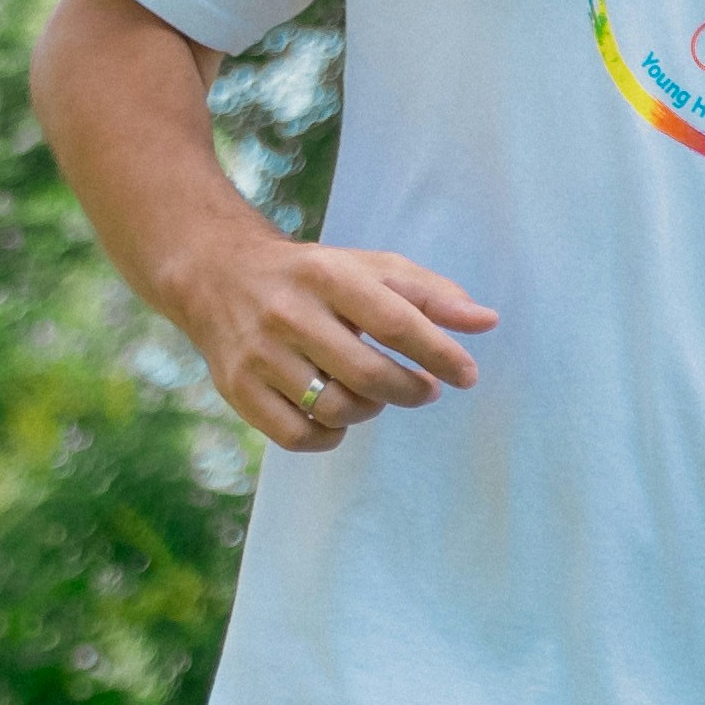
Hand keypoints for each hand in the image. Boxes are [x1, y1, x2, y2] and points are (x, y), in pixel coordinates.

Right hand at [177, 232, 495, 455]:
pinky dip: (330, 435)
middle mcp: (289, 314)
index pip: (395, 322)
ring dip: (371, 410)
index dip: (440, 354)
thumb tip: (487, 322)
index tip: (467, 374)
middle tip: (426, 389)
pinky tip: (337, 415)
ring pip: (336, 409)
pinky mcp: (237, 389)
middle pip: (368, 375)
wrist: (216, 273)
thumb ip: (430, 293)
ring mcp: (259, 355)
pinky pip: (299, 436)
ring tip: (374, 393)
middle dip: (411, 390)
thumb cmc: (313, 276)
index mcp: (328, 276)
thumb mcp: (369, 268)